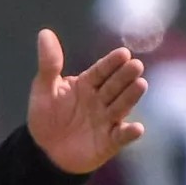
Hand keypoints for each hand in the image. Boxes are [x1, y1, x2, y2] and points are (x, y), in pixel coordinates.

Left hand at [28, 30, 147, 173]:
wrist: (44, 152)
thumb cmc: (45, 117)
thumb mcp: (44, 88)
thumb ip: (49, 64)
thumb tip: (44, 33)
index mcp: (87, 84)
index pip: (102, 70)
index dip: (112, 63)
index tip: (123, 53)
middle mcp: (101, 100)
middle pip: (115, 85)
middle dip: (126, 76)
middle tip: (136, 65)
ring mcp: (106, 120)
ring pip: (121, 106)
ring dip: (131, 97)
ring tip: (141, 84)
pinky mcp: (109, 142)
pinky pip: (121, 137)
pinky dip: (129, 133)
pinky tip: (137, 128)